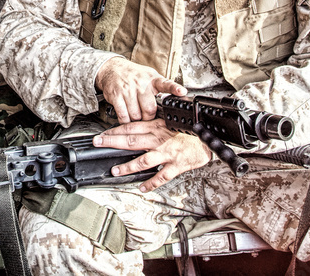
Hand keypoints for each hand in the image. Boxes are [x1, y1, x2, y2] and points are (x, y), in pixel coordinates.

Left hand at [93, 119, 211, 191]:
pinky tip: (142, 188)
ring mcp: (167, 153)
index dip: (114, 130)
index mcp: (157, 126)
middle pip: (131, 140)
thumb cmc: (190, 129)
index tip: (102, 134)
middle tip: (99, 144)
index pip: (131, 127)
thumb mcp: (171, 120)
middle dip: (112, 142)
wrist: (210, 137)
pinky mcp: (176, 165)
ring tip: (115, 171)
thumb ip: (154, 123)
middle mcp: (159, 139)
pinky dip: (151, 183)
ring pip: (143, 160)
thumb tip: (139, 123)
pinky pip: (161, 176)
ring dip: (128, 166)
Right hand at [95, 57, 185, 121]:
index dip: (174, 88)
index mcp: (152, 79)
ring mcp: (128, 90)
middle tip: (146, 116)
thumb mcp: (149, 76)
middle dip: (148, 118)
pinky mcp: (116, 96)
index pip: (166, 83)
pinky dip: (125, 121)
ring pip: (136, 115)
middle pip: (150, 109)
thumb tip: (176, 97)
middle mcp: (141, 84)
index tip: (182, 92)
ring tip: (135, 115)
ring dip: (136, 120)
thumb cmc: (133, 75)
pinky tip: (126, 117)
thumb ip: (161, 86)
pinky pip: (123, 116)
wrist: (112, 69)